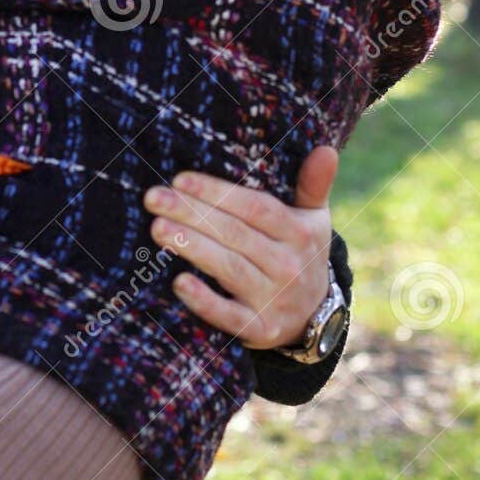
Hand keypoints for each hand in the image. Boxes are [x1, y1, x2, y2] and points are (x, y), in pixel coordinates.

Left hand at [143, 145, 338, 348]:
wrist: (313, 318)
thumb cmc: (300, 256)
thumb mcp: (313, 221)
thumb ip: (313, 186)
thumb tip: (325, 149)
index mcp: (299, 234)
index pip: (255, 208)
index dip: (217, 193)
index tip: (180, 180)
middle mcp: (289, 267)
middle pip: (235, 235)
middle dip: (192, 214)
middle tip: (154, 198)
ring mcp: (275, 300)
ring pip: (229, 268)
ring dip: (192, 247)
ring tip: (158, 228)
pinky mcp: (260, 330)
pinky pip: (230, 316)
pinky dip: (204, 302)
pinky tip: (178, 283)